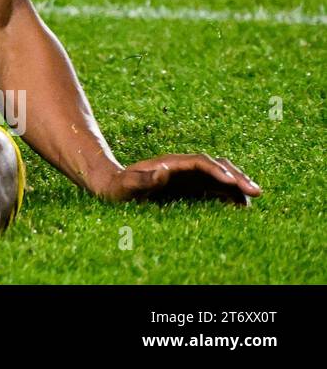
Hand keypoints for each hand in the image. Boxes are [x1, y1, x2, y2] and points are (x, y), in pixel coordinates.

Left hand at [95, 154, 260, 205]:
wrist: (112, 187)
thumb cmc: (117, 188)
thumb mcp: (125, 186)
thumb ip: (141, 180)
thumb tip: (163, 170)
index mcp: (170, 163)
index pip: (200, 162)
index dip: (217, 170)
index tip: (233, 183)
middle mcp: (182, 167)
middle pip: (216, 165)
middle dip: (237, 176)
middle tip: (256, 192)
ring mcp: (188, 176)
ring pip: (219, 176)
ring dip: (238, 185)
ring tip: (254, 199)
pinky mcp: (190, 188)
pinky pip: (215, 188)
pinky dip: (230, 194)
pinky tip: (241, 206)